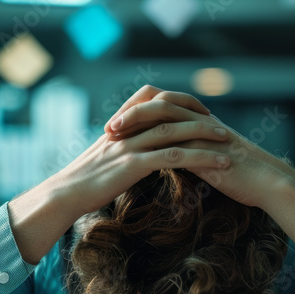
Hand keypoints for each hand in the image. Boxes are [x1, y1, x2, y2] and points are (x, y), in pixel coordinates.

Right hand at [57, 116, 230, 216]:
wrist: (66, 194)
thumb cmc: (85, 182)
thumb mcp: (105, 159)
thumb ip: (123, 150)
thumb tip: (140, 156)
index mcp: (122, 126)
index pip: (153, 99)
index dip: (178, 101)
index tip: (199, 110)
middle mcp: (128, 130)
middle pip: (169, 111)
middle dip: (198, 115)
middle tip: (221, 124)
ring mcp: (131, 145)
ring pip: (176, 132)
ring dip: (206, 135)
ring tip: (228, 142)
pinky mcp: (134, 164)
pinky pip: (174, 157)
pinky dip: (201, 158)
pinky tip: (219, 165)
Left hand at [106, 87, 294, 259]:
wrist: (266, 180)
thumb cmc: (237, 173)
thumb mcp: (205, 158)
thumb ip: (184, 151)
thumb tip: (162, 156)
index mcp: (195, 120)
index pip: (159, 103)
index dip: (135, 110)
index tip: (113, 124)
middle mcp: (198, 121)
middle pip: (158, 102)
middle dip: (130, 111)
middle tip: (108, 126)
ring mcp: (204, 133)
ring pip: (166, 116)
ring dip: (137, 122)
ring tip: (115, 134)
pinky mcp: (209, 150)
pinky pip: (180, 142)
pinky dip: (156, 146)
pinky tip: (140, 155)